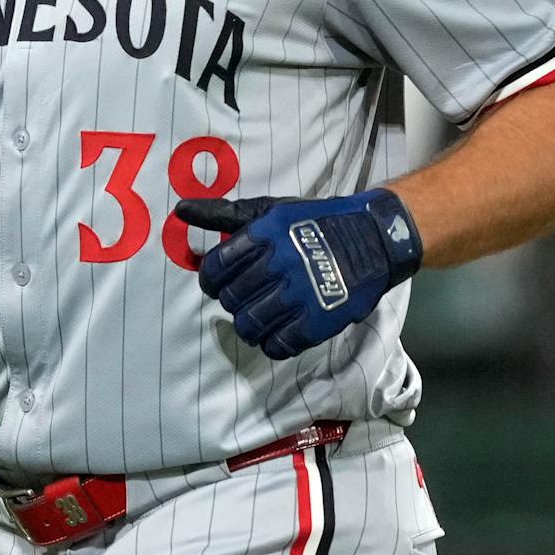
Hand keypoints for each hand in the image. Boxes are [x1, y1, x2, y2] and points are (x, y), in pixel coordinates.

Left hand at [174, 190, 423, 359]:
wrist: (374, 238)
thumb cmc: (314, 223)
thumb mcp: (269, 210)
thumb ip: (223, 214)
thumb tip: (180, 210)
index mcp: (264, 235)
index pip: (217, 268)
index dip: (210, 281)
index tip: (217, 284)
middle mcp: (280, 265)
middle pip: (232, 299)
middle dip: (232, 301)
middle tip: (244, 298)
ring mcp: (301, 295)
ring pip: (251, 325)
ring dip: (248, 326)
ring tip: (257, 319)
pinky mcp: (320, 321)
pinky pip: (280, 345)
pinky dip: (272, 344)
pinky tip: (277, 334)